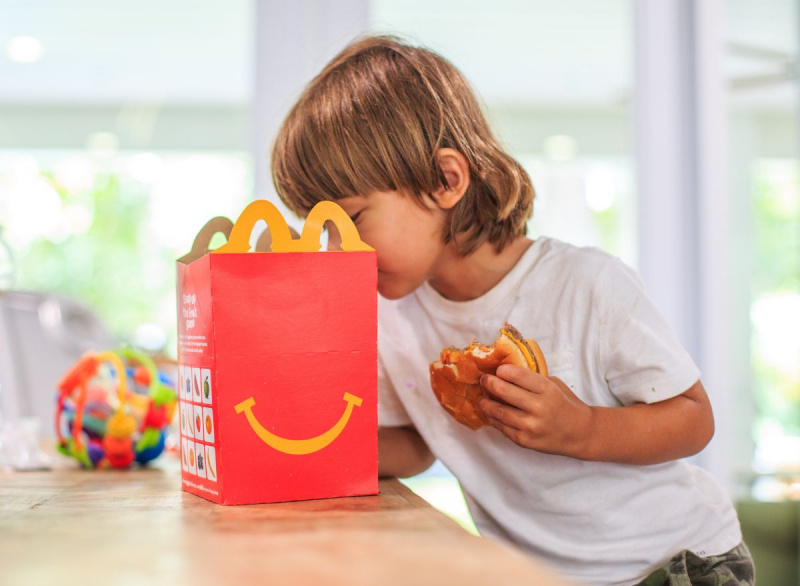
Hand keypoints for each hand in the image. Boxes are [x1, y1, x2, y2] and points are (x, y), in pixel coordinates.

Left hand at [479, 364, 593, 457]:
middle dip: (489, 383)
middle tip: (484, 380)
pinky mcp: (525, 440)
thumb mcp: (554, 385)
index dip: (503, 370)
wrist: (580, 433)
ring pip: (498, 411)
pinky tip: (490, 412)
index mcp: (547, 390)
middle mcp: (539, 407)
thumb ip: (533, 380)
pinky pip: (502, 427)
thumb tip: (506, 373)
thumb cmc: (565, 404)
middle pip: (504, 391)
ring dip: (486, 403)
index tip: (498, 370)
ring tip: (482, 397)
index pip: (517, 375)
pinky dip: (493, 418)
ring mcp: (531, 426)